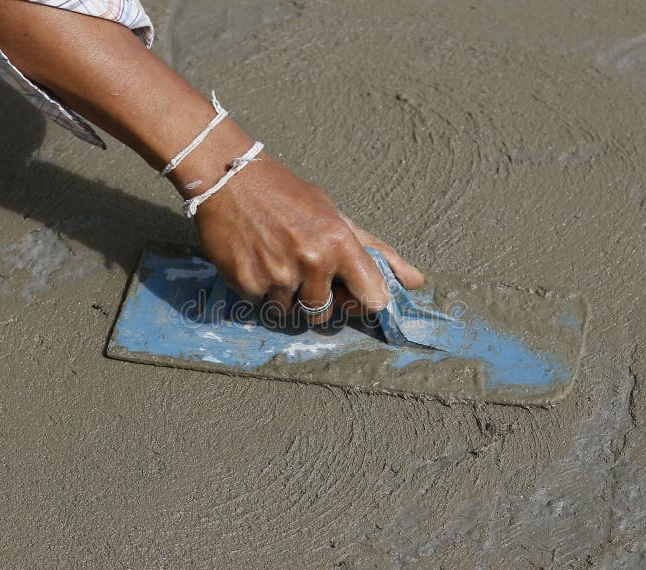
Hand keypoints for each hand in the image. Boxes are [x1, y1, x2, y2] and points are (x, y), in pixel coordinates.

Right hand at [194, 153, 423, 322]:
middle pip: (325, 315)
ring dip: (287, 296)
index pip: (373, 299)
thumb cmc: (289, 196)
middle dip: (318, 300)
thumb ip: (376, 253)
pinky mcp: (247, 283)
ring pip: (291, 313)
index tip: (352, 293)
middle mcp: (311, 261)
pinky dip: (260, 289)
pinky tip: (256, 260)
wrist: (229, 179)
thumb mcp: (336, 217)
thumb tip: (416, 281)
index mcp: (339, 242)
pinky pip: (262, 304)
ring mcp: (277, 275)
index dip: (363, 302)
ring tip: (277, 261)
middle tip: (304, 270)